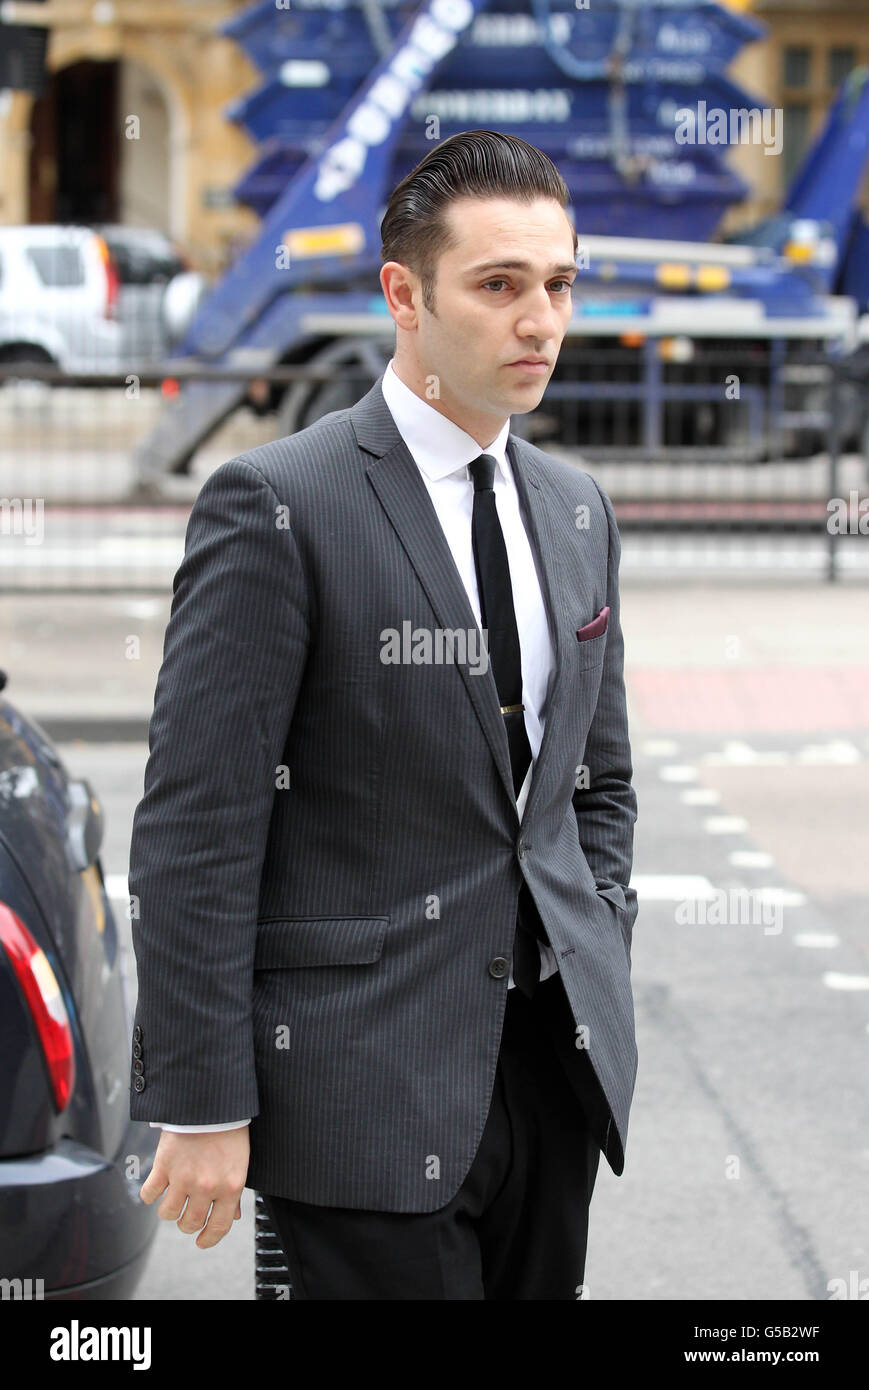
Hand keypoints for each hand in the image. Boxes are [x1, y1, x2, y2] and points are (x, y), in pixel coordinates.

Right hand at [139, 1125, 249, 1247]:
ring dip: (170, 1210)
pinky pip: (149, 1194)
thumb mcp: (240, 1162)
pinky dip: (149, 1194)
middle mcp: (207, 1187)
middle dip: (188, 1224)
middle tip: (187, 1215)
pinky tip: (156, 1187)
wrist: (210, 1101)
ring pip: (168, 1213)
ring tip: (173, 1198)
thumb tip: (233, 1215)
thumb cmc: (228, 1130)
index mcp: (231, 1187)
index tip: (202, 1241)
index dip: (208, 1239)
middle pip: (190, 1223)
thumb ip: (233, 1191)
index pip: (218, 1227)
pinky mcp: (163, 1166)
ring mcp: (183, 1178)